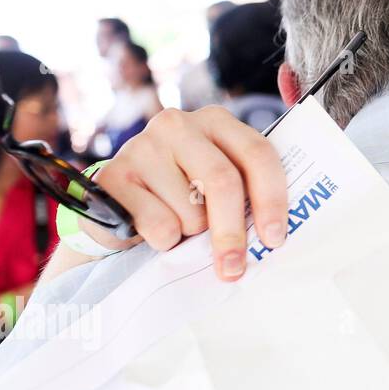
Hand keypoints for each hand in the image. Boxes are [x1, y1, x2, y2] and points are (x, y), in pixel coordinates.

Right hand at [84, 107, 287, 279]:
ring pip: (189, 210)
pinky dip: (163, 240)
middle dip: (233, 231)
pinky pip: (157, 224)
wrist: (120, 204)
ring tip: (179, 226)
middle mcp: (180, 125)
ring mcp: (143, 146)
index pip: (258, 154)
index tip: (275, 238)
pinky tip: (152, 228)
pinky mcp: (113, 176)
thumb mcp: (216, 183)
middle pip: (223, 181)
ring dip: (191, 233)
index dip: (272, 198)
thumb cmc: (181, 194)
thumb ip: (245, 193)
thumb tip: (273, 237)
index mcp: (217, 121)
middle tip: (234, 268)